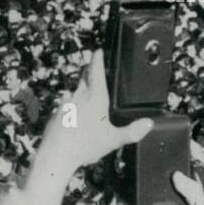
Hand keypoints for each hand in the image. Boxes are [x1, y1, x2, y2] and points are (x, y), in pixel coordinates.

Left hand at [35, 49, 153, 177]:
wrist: (55, 154)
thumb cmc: (84, 146)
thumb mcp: (113, 140)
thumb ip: (132, 132)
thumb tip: (149, 124)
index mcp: (95, 98)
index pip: (96, 72)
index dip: (97, 59)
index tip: (98, 50)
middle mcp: (78, 97)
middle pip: (84, 77)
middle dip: (89, 69)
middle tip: (93, 63)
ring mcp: (65, 104)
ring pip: (73, 89)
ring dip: (80, 84)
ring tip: (84, 83)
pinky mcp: (56, 113)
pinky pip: (64, 102)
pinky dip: (70, 100)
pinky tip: (70, 104)